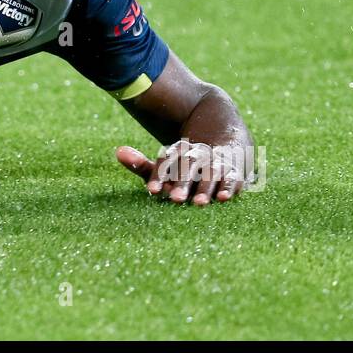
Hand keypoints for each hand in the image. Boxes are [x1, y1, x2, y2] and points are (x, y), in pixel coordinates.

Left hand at [116, 139, 247, 205]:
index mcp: (178, 151)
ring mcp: (217, 163)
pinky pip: (232, 179)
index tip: (152, 190)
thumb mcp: (162, 166)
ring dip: (205, 187)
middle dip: (182, 182)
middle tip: (175, 199)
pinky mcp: (234, 173)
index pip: (166, 160)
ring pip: (212, 172)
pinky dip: (228, 187)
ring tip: (198, 203)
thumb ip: (141, 164)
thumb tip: (118, 151)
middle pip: (189, 165)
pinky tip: (222, 198)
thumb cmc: (183, 168)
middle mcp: (198, 154)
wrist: (222, 149)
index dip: (159, 174)